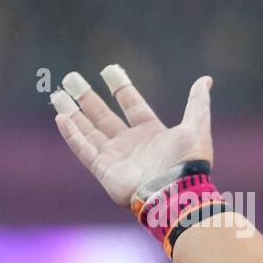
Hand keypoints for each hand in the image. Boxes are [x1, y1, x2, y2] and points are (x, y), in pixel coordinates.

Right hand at [50, 67, 214, 207]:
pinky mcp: (104, 170)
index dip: (120, 87)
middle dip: (87, 98)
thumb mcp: (197, 127)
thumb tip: (206, 80)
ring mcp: (117, 157)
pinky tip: (61, 118)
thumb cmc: (188, 162)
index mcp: (152, 133)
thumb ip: (198, 103)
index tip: (109, 70)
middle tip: (70, 79)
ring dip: (72, 113)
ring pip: (89, 131)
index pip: (132, 104)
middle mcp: (132, 144)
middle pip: (104, 115)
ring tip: (57, 94)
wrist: (177, 192)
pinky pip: (84, 150)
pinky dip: (72, 135)